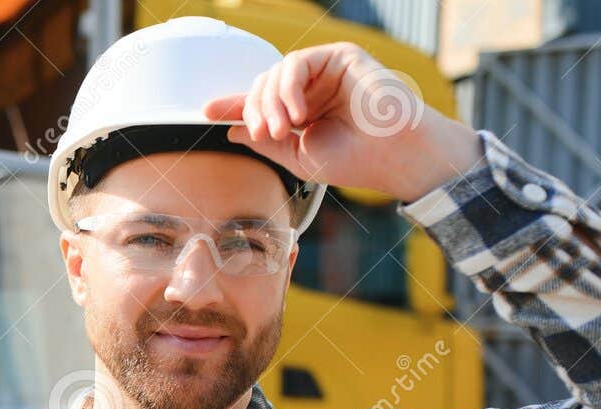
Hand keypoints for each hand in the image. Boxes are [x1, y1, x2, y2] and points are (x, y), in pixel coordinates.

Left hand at [200, 41, 483, 202]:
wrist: (394, 155)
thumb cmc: (355, 160)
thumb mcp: (299, 156)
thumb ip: (266, 141)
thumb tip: (232, 128)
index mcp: (302, 112)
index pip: (261, 102)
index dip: (233, 105)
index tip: (206, 112)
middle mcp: (311, 89)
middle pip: (263, 86)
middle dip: (254, 109)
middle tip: (264, 134)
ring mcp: (325, 71)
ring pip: (276, 74)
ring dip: (270, 103)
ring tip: (282, 130)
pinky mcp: (339, 57)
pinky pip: (297, 63)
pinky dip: (288, 88)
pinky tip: (297, 114)